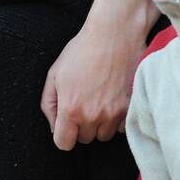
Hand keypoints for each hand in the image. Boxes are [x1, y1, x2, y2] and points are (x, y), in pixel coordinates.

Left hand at [42, 0, 153, 149]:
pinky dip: (116, 119)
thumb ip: (49, 104)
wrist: (114, 35)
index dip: (63, 135)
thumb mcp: (54, 74)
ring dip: (99, 124)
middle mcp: (93, 115)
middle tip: (83, 104)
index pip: (64, 144)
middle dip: (81, 126)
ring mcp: (114, 113)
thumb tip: (53, 126)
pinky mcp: (130, 107)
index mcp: (71, 108)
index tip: (66, 126)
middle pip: (84, 139)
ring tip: (98, 101)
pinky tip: (112, 100)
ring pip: (103, 135)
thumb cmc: (81, 51)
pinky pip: (120, 127)